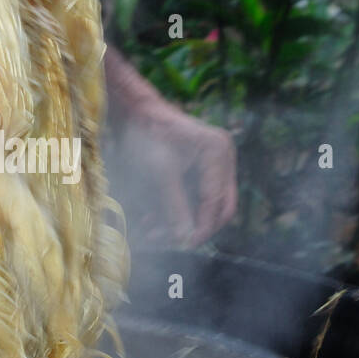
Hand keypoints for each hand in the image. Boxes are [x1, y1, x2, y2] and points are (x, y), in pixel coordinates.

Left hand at [105, 46, 236, 246]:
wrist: (135, 112)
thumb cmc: (147, 135)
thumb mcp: (160, 174)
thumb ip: (175, 207)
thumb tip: (186, 240)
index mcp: (218, 153)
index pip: (217, 201)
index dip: (202, 227)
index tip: (185, 245)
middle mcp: (223, 158)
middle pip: (218, 206)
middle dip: (193, 226)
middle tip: (171, 242)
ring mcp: (214, 163)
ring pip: (203, 205)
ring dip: (179, 220)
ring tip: (151, 232)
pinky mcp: (200, 169)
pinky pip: (192, 196)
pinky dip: (174, 209)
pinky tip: (151, 220)